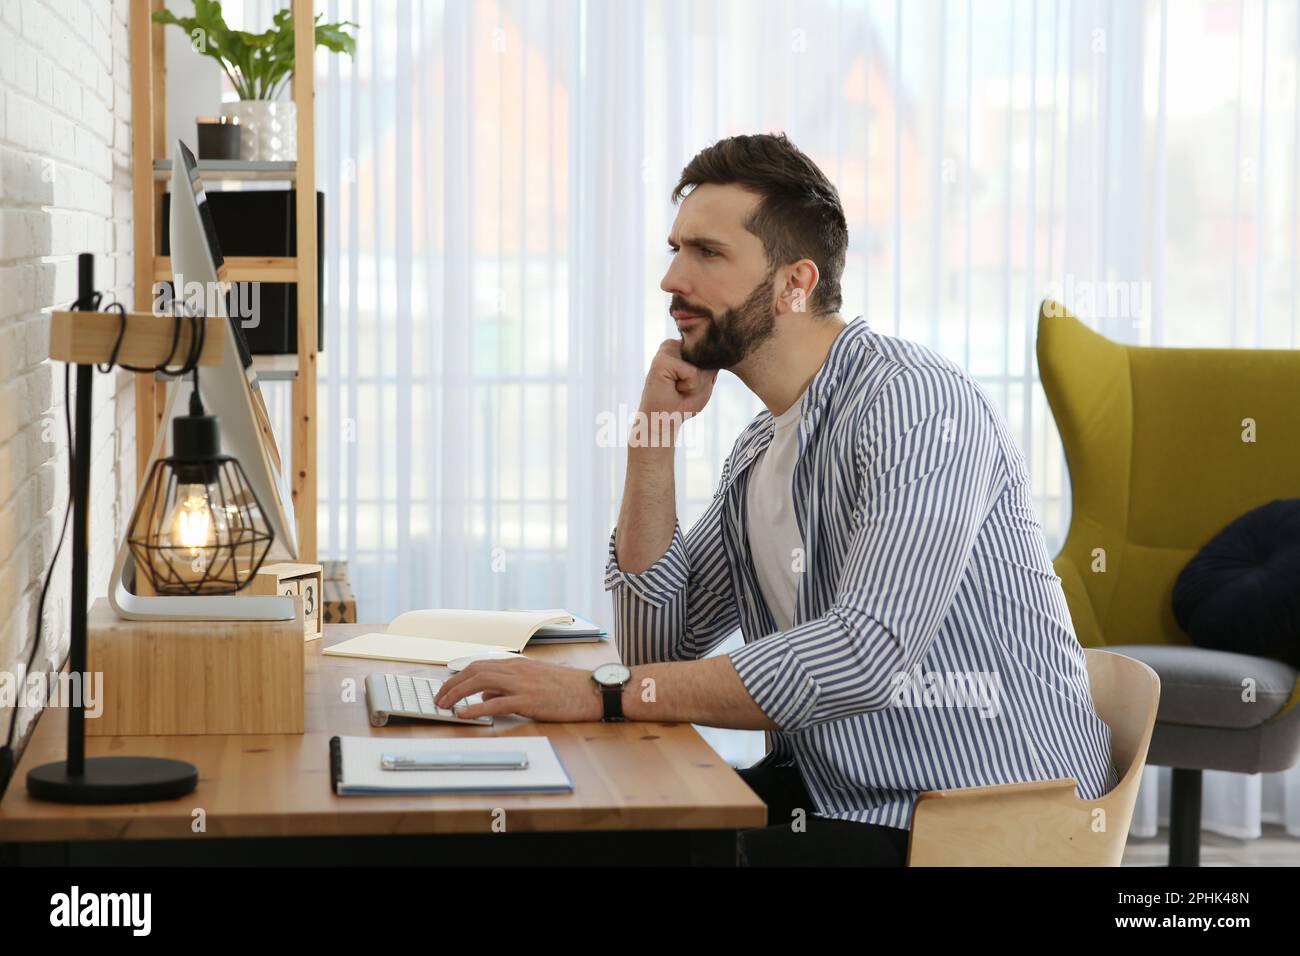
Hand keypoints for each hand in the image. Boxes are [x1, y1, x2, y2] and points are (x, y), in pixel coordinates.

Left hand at [433, 658, 603, 722]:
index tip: (446, 687)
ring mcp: (522, 684)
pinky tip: (464, 714)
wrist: (592, 691)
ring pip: (480, 683)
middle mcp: (516, 670)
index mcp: (517, 665)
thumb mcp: (536, 681)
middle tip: (438, 698)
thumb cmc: (568, 688)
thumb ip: (510, 686)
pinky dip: (476, 708)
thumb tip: (486, 697)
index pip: (479, 664)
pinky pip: (496, 703)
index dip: (458, 676)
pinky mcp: (529, 701)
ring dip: (457, 693)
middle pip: (474, 671)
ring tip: (444, 705)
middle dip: (451, 684)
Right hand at [638, 339, 717, 421]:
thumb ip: (711, 365)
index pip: (710, 355)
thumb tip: (709, 353)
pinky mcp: (662, 360)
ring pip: (701, 365)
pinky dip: (690, 386)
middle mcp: (674, 346)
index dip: (707, 376)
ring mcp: (667, 350)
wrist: (662, 421)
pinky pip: (693, 373)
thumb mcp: (705, 382)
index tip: (689, 386)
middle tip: (682, 390)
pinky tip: (674, 389)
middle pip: (707, 359)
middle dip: (702, 380)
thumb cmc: (682, 404)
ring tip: (678, 388)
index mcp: (682, 349)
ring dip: (696, 384)